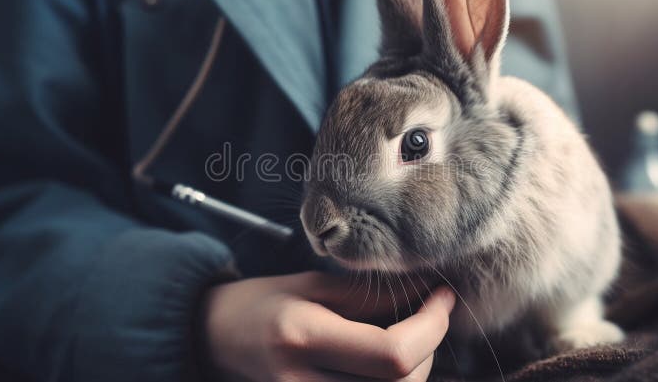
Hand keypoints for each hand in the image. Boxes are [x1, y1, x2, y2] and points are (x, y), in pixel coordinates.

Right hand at [204, 271, 455, 381]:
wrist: (213, 339)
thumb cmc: (261, 304)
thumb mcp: (312, 286)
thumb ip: (370, 298)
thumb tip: (427, 294)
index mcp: (302, 338)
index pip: (392, 354)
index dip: (432, 327)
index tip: (444, 296)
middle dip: (431, 347)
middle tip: (426, 315)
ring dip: (416, 370)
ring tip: (407, 338)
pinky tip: (386, 363)